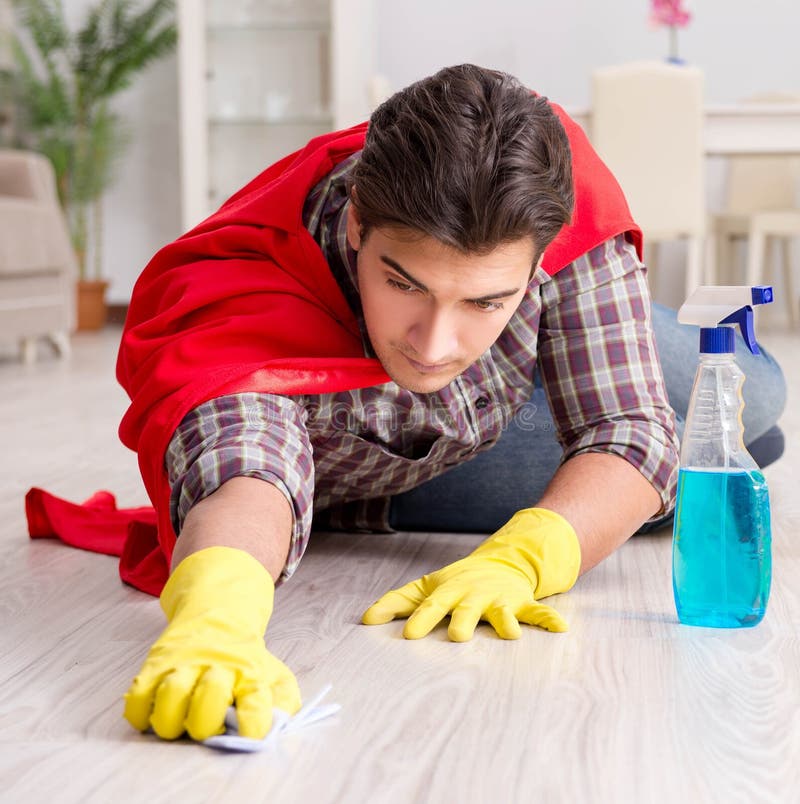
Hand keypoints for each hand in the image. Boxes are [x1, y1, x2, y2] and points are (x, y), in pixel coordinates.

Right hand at [124, 546, 300, 740]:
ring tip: (180, 721)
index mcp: (250, 670)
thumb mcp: (272, 670)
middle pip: (207, 703)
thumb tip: (279, 724)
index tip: (251, 735)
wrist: (217, 607)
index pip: (256, 701)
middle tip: (207, 725)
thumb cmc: (244, 654)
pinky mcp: (155, 663)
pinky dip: (140, 716)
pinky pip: (137, 699)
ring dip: (171, 722)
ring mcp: (184, 662)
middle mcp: (217, 665)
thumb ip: (282, 699)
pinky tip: (154, 713)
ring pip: (170, 699)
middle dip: (205, 724)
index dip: (253, 724)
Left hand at [362, 507, 580, 640]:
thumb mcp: (426, 587)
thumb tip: (364, 619)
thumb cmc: (455, 582)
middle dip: (461, 620)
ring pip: (501, 611)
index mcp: (448, 591)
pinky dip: (548, 620)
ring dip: (505, 621)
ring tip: (509, 634)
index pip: (431, 604)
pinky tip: (559, 628)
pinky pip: (536, 612)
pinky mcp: (520, 603)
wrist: (499, 563)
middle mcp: (473, 594)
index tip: (408, 635)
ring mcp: (498, 599)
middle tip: (456, 636)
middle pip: (465, 608)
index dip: (420, 618)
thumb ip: (397, 602)